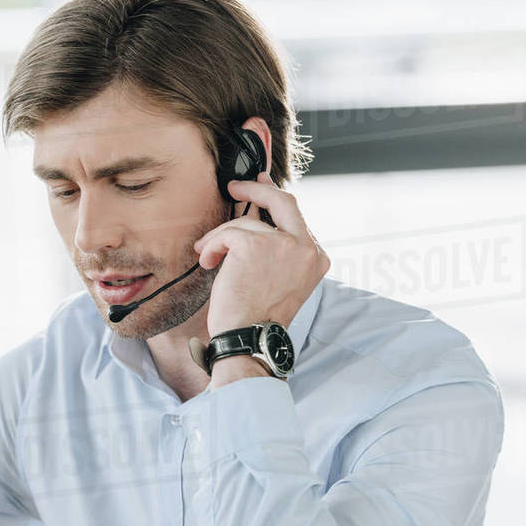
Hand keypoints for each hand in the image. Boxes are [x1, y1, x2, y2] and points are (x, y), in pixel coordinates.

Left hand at [192, 171, 329, 337]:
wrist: (249, 338)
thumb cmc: (257, 317)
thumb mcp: (280, 280)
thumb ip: (278, 252)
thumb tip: (258, 219)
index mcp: (316, 258)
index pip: (296, 219)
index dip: (274, 201)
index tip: (260, 188)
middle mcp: (306, 247)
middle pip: (283, 201)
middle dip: (256, 189)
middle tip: (235, 187)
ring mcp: (283, 243)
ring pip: (245, 223)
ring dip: (221, 238)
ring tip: (209, 258)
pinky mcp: (255, 244)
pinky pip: (227, 233)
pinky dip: (212, 246)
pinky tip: (209, 263)